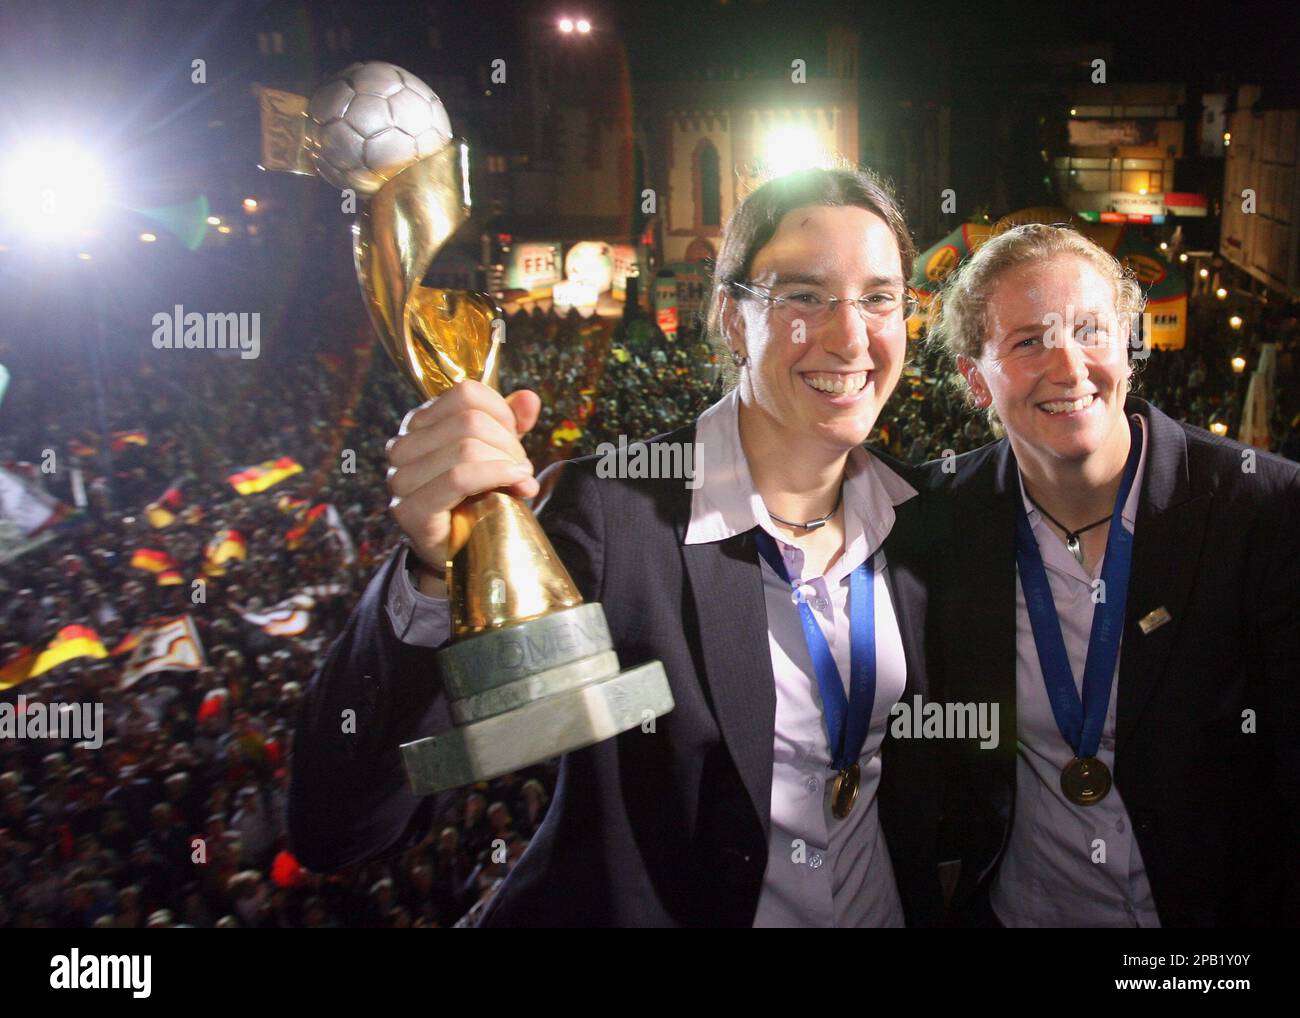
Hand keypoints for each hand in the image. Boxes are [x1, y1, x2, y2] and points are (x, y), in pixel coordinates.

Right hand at [386, 379, 540, 594]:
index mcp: (418, 424)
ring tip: (520, 482)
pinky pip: (458, 478)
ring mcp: (400, 479)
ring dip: (507, 464)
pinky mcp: (409, 510)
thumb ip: (511, 423)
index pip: (466, 393)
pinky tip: (518, 486)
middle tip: (523, 469)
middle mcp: (401, 447)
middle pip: (470, 421)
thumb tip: (529, 399)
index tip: (517, 438)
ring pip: (466, 447)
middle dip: (509, 445)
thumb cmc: (477, 498)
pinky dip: (496, 477)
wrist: (461, 553)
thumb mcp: (497, 453)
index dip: (502, 413)